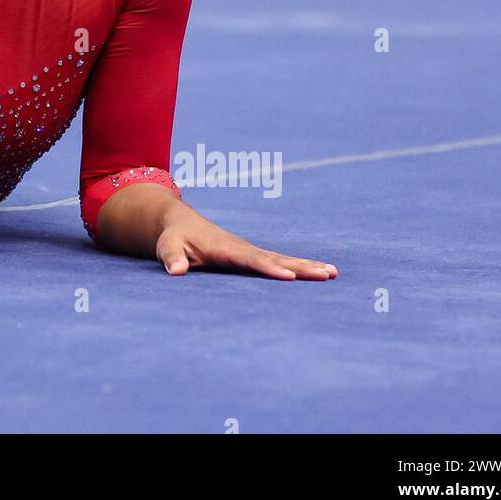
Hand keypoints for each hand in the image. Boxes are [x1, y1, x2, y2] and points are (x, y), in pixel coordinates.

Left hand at [155, 202, 337, 280]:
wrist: (180, 222)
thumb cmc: (174, 237)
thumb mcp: (168, 246)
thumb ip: (172, 258)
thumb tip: (176, 272)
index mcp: (225, 249)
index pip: (250, 260)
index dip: (269, 269)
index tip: (289, 277)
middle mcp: (243, 248)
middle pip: (275, 259)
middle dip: (301, 267)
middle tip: (326, 274)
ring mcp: (250, 250)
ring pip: (282, 259)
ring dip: (307, 266)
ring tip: (332, 273)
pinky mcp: (253, 254)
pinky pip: (279, 261)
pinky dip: (299, 266)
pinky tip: (320, 272)